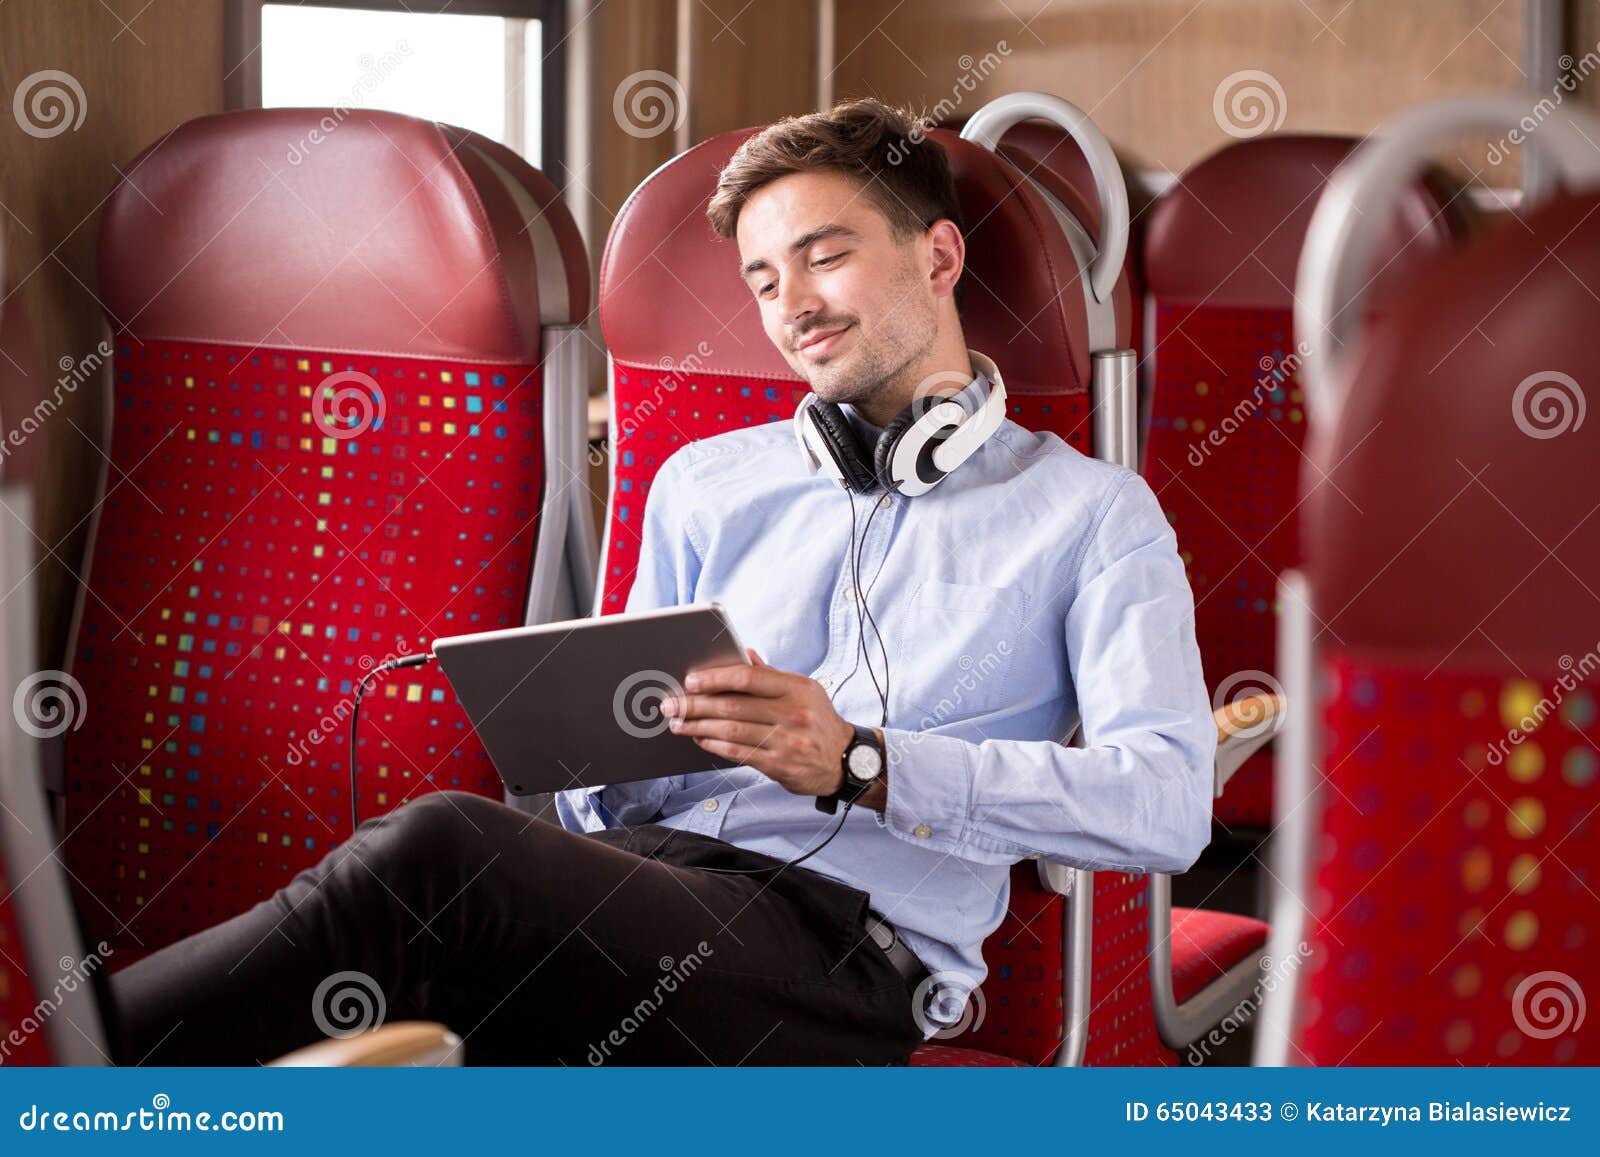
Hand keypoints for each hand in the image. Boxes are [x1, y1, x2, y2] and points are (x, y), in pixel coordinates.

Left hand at [659, 648, 851, 799]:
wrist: (846, 760)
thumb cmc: (818, 720)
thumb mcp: (804, 690)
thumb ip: (771, 674)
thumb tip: (743, 653)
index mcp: (797, 688)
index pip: (749, 677)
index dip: (715, 678)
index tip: (690, 680)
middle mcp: (793, 713)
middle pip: (733, 705)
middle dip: (696, 704)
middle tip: (672, 704)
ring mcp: (787, 741)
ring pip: (732, 730)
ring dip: (698, 726)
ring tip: (678, 723)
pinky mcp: (780, 765)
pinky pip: (739, 752)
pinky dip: (714, 745)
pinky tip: (700, 739)